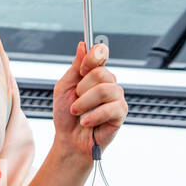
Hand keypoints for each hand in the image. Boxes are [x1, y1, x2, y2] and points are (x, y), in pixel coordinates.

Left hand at [52, 39, 127, 162]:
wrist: (69, 140)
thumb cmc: (66, 115)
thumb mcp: (64, 88)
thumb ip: (74, 67)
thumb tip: (83, 45)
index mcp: (94, 74)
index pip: (101, 53)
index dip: (93, 56)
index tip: (81, 70)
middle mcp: (108, 82)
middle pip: (101, 73)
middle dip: (82, 89)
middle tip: (75, 101)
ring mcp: (116, 97)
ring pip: (105, 90)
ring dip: (84, 103)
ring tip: (78, 113)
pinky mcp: (121, 113)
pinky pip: (110, 108)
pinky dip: (93, 116)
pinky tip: (86, 122)